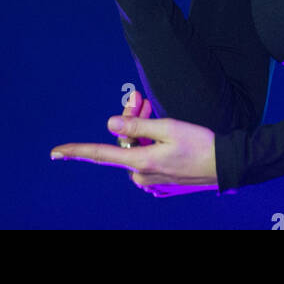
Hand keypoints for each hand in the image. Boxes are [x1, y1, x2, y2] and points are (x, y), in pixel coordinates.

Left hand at [51, 94, 217, 197]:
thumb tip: (109, 124)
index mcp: (141, 162)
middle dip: (131, 120)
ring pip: (137, 151)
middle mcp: (142, 177)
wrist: (228, 166)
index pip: (100, 155)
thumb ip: (136, 125)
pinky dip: (152, 145)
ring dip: (142, 131)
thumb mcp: (168, 127)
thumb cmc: (200, 143)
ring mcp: (153, 183)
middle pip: (125, 145)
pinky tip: (165, 134)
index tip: (55, 152)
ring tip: (152, 109)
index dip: (76, 151)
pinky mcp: (163, 185)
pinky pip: (148, 162)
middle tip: (141, 98)